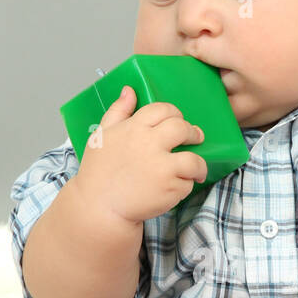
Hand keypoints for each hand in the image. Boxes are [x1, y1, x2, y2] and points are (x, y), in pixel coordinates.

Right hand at [75, 85, 207, 223]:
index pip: (163, 109)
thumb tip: (129, 90)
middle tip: (195, 138)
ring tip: (196, 169)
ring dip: (198, 164)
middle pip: (182, 128)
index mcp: (134, 128)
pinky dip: (185, 185)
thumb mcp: (102, 135)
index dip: (174, 114)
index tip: (177, 121)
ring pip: (194, 159)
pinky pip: (188, 183)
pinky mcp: (170, 188)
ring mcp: (162, 167)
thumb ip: (118, 111)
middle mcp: (149, 144)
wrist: (98, 207)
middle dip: (193, 133)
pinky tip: (177, 188)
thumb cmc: (98, 172)